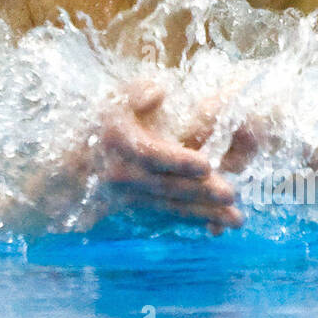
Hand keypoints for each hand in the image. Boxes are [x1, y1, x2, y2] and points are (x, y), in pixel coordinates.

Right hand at [90, 80, 245, 233]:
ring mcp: (130, 194)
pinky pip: (167, 215)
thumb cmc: (109, 121)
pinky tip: (216, 226)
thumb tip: (158, 93)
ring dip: (203, 214)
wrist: (81, 158)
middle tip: (231, 196)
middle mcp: (124, 172)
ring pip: (170, 205)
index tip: (206, 164)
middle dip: (200, 192)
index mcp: (121, 141)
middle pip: (165, 186)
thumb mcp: (117, 98)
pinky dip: (192, 221)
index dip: (177, 161)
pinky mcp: (138, 207)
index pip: (150, 154)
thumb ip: (137, 91)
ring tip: (235, 219)